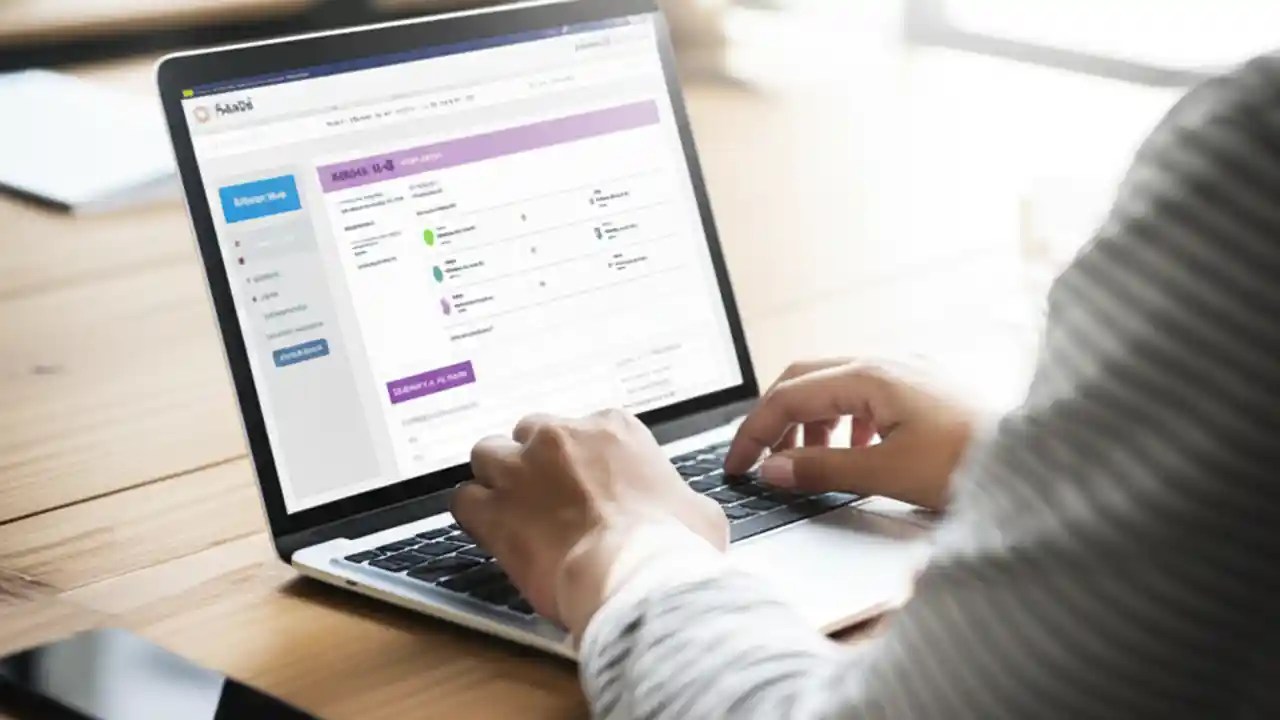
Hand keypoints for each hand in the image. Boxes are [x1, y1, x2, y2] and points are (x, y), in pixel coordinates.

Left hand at [452, 409, 727, 635]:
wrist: (635, 573)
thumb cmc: (671, 545)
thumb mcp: (698, 510)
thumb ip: (678, 497)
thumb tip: (683, 511)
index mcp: (614, 429)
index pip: (584, 429)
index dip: (582, 461)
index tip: (586, 487)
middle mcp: (562, 437)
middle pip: (531, 435)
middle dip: (535, 463)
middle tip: (546, 498)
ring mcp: (522, 469)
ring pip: (488, 455)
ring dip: (496, 479)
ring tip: (511, 511)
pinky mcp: (495, 509)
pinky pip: (465, 499)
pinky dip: (474, 515)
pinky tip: (490, 533)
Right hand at [725, 361, 974, 509]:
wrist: (1038, 463)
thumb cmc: (971, 463)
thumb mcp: (885, 472)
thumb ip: (822, 469)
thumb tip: (774, 469)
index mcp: (871, 375)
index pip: (788, 396)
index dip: (755, 432)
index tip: (738, 465)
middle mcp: (887, 362)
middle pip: (805, 379)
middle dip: (777, 420)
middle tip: (762, 459)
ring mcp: (908, 371)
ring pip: (835, 386)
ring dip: (811, 422)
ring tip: (809, 462)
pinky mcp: (924, 388)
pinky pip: (866, 394)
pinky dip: (843, 422)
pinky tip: (853, 452)